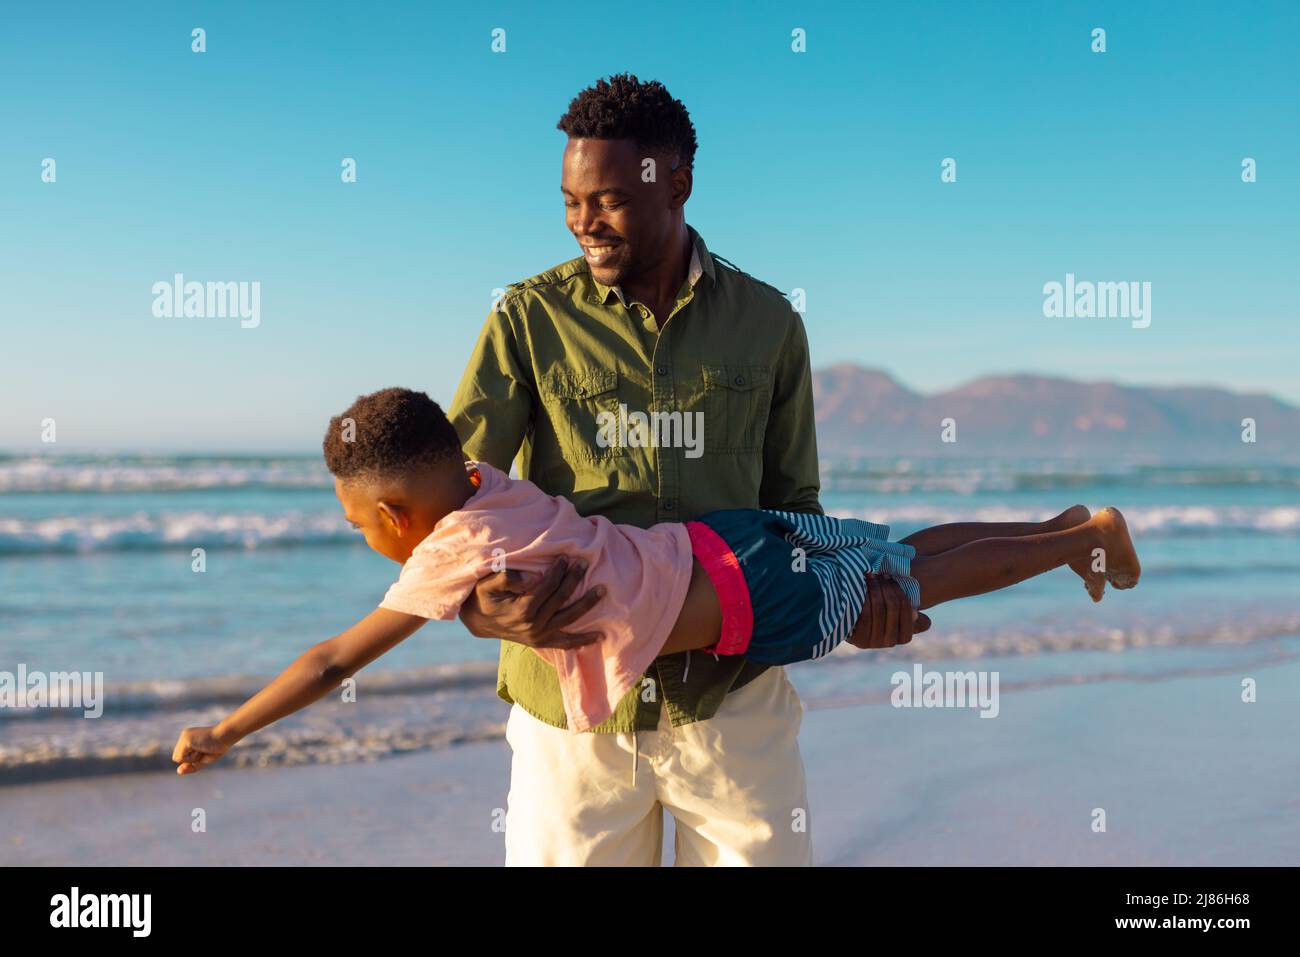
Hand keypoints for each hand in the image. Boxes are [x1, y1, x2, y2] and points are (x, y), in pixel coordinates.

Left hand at [173, 725, 236, 774]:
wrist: (226, 736)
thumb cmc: (218, 747)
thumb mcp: (203, 760)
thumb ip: (191, 766)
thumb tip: (178, 771)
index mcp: (188, 738)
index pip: (181, 756)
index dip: (191, 759)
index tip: (204, 751)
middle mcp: (184, 736)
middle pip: (177, 758)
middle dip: (190, 759)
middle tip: (204, 750)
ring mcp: (184, 737)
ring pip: (177, 758)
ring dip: (191, 759)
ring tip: (203, 749)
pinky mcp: (186, 741)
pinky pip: (181, 758)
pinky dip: (191, 758)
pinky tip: (201, 749)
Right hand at [458, 556, 604, 649]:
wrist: (479, 621)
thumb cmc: (483, 597)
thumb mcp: (487, 583)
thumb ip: (506, 577)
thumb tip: (529, 579)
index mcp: (522, 610)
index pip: (548, 586)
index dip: (558, 571)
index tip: (566, 557)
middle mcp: (534, 625)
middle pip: (561, 599)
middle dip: (574, 580)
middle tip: (584, 564)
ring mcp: (539, 636)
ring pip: (569, 619)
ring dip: (587, 604)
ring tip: (602, 591)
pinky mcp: (542, 642)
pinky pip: (566, 643)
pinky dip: (583, 641)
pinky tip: (600, 637)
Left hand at [848, 573, 930, 648]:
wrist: (851, 625)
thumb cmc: (877, 616)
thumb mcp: (895, 616)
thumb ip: (908, 615)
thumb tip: (922, 619)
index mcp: (904, 637)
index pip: (906, 609)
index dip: (898, 590)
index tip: (890, 577)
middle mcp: (890, 642)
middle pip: (892, 606)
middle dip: (886, 586)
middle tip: (879, 574)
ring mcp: (874, 642)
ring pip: (878, 608)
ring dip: (875, 588)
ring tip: (870, 577)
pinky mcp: (858, 639)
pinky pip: (864, 613)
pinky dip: (864, 597)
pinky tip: (861, 586)